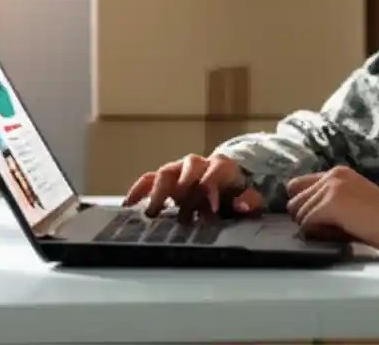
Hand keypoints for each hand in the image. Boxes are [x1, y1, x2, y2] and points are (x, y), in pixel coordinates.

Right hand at [123, 153, 264, 221]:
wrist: (227, 184)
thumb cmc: (236, 193)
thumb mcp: (250, 198)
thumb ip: (249, 201)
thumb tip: (241, 205)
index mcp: (221, 166)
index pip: (214, 173)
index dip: (212, 189)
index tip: (211, 210)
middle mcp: (198, 163)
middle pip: (188, 168)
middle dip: (183, 190)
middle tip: (179, 213)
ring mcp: (178, 169)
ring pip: (165, 172)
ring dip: (158, 192)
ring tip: (151, 213)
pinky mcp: (165, 178)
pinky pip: (148, 179)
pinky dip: (138, 191)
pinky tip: (128, 206)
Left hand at [286, 166, 378, 256]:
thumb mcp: (353, 203)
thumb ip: (329, 203)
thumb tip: (304, 220)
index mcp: (338, 173)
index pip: (298, 186)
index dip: (303, 205)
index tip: (315, 220)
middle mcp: (332, 175)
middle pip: (294, 200)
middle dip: (305, 218)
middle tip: (328, 230)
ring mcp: (331, 188)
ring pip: (298, 213)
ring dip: (312, 228)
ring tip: (337, 233)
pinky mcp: (331, 205)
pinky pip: (307, 223)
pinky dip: (316, 234)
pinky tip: (337, 236)